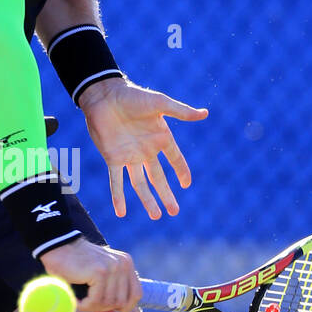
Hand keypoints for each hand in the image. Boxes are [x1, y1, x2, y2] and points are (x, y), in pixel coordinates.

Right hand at [39, 237, 139, 311]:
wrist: (57, 246)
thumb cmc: (73, 266)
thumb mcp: (92, 285)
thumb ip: (103, 302)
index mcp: (126, 264)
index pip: (136, 294)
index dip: (122, 306)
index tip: (103, 304)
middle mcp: (124, 264)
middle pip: (122, 302)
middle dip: (103, 307)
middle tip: (86, 301)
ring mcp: (113, 267)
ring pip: (109, 304)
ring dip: (91, 307)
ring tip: (79, 298)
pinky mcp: (100, 272)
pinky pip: (96, 301)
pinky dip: (84, 305)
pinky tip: (76, 299)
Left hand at [79, 78, 208, 219]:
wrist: (105, 95)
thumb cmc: (133, 96)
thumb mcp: (160, 104)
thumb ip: (181, 112)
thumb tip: (205, 114)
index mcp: (160, 138)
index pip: (175, 159)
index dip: (182, 171)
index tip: (186, 184)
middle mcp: (146, 150)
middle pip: (158, 177)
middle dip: (166, 194)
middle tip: (174, 211)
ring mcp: (129, 156)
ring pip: (139, 184)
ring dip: (147, 200)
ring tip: (156, 215)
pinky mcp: (113, 158)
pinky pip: (116, 181)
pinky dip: (118, 196)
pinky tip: (121, 212)